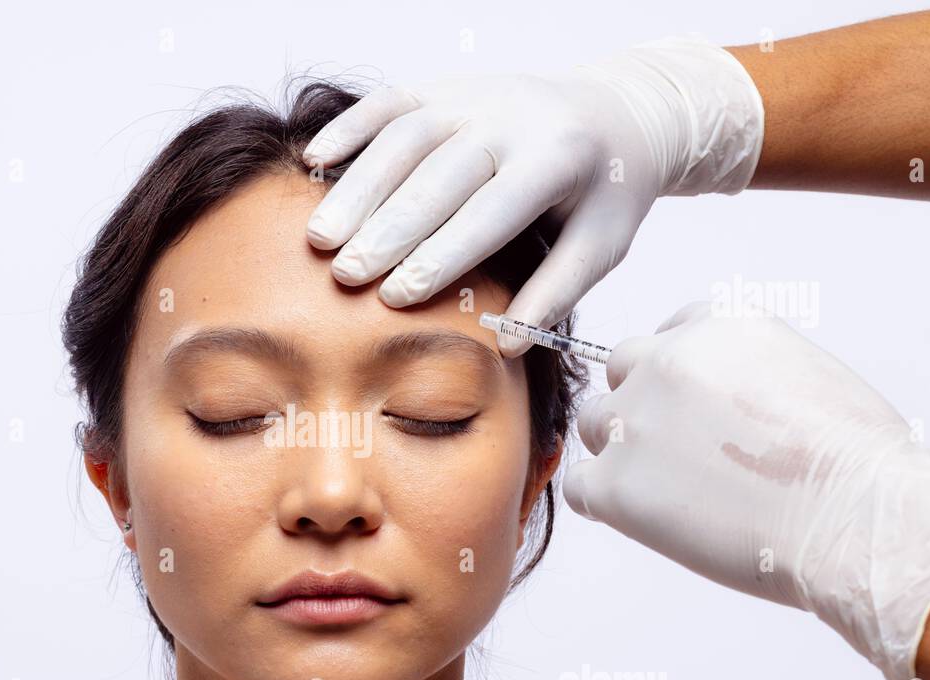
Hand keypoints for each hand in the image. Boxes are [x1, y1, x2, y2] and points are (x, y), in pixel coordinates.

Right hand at [301, 37, 763, 355]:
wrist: (615, 110)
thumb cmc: (602, 191)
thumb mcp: (601, 244)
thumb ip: (556, 293)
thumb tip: (506, 345)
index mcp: (557, 158)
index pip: (488, 213)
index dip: (440, 256)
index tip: (395, 298)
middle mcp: (512, 116)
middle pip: (437, 175)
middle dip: (387, 229)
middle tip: (345, 276)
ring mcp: (473, 94)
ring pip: (404, 137)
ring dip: (358, 188)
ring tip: (320, 238)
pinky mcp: (445, 85)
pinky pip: (390, 101)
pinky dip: (349, 129)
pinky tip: (314, 162)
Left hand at [563, 301, 929, 679]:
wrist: (858, 520)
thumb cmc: (854, 463)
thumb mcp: (806, 375)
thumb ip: (744, 371)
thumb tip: (719, 399)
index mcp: (719, 324)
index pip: (669, 337)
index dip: (680, 381)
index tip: (704, 415)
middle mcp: (667, 359)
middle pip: (622, 374)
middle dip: (645, 410)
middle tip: (686, 459)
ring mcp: (636, 420)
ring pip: (597, 427)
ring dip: (623, 456)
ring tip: (679, 495)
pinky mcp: (615, 483)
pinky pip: (579, 486)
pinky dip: (603, 505)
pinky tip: (648, 521)